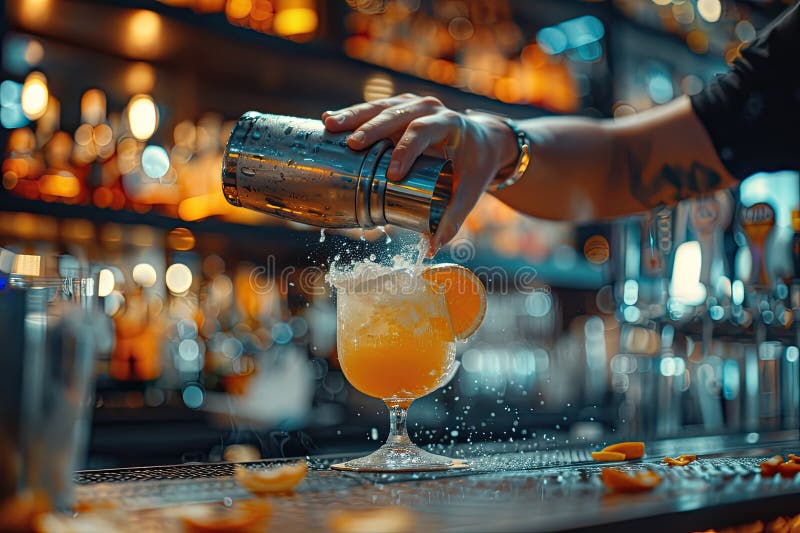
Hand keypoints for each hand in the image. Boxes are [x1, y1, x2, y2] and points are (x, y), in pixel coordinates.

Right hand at [322, 94, 516, 253]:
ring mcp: (412, 105)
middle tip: (352, 144)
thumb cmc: (474, 167)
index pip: (423, 132)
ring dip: (354, 116)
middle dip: (372, 128)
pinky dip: (352, 114)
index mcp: (450, 124)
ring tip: (330, 126)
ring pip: (381, 107)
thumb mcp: (468, 191)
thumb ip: (453, 218)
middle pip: (397, 113)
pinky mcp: (398, 108)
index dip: (406, 150)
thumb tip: (432, 247)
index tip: (391, 174)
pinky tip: (329, 120)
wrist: (481, 141)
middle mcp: (429, 109)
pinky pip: (374, 109)